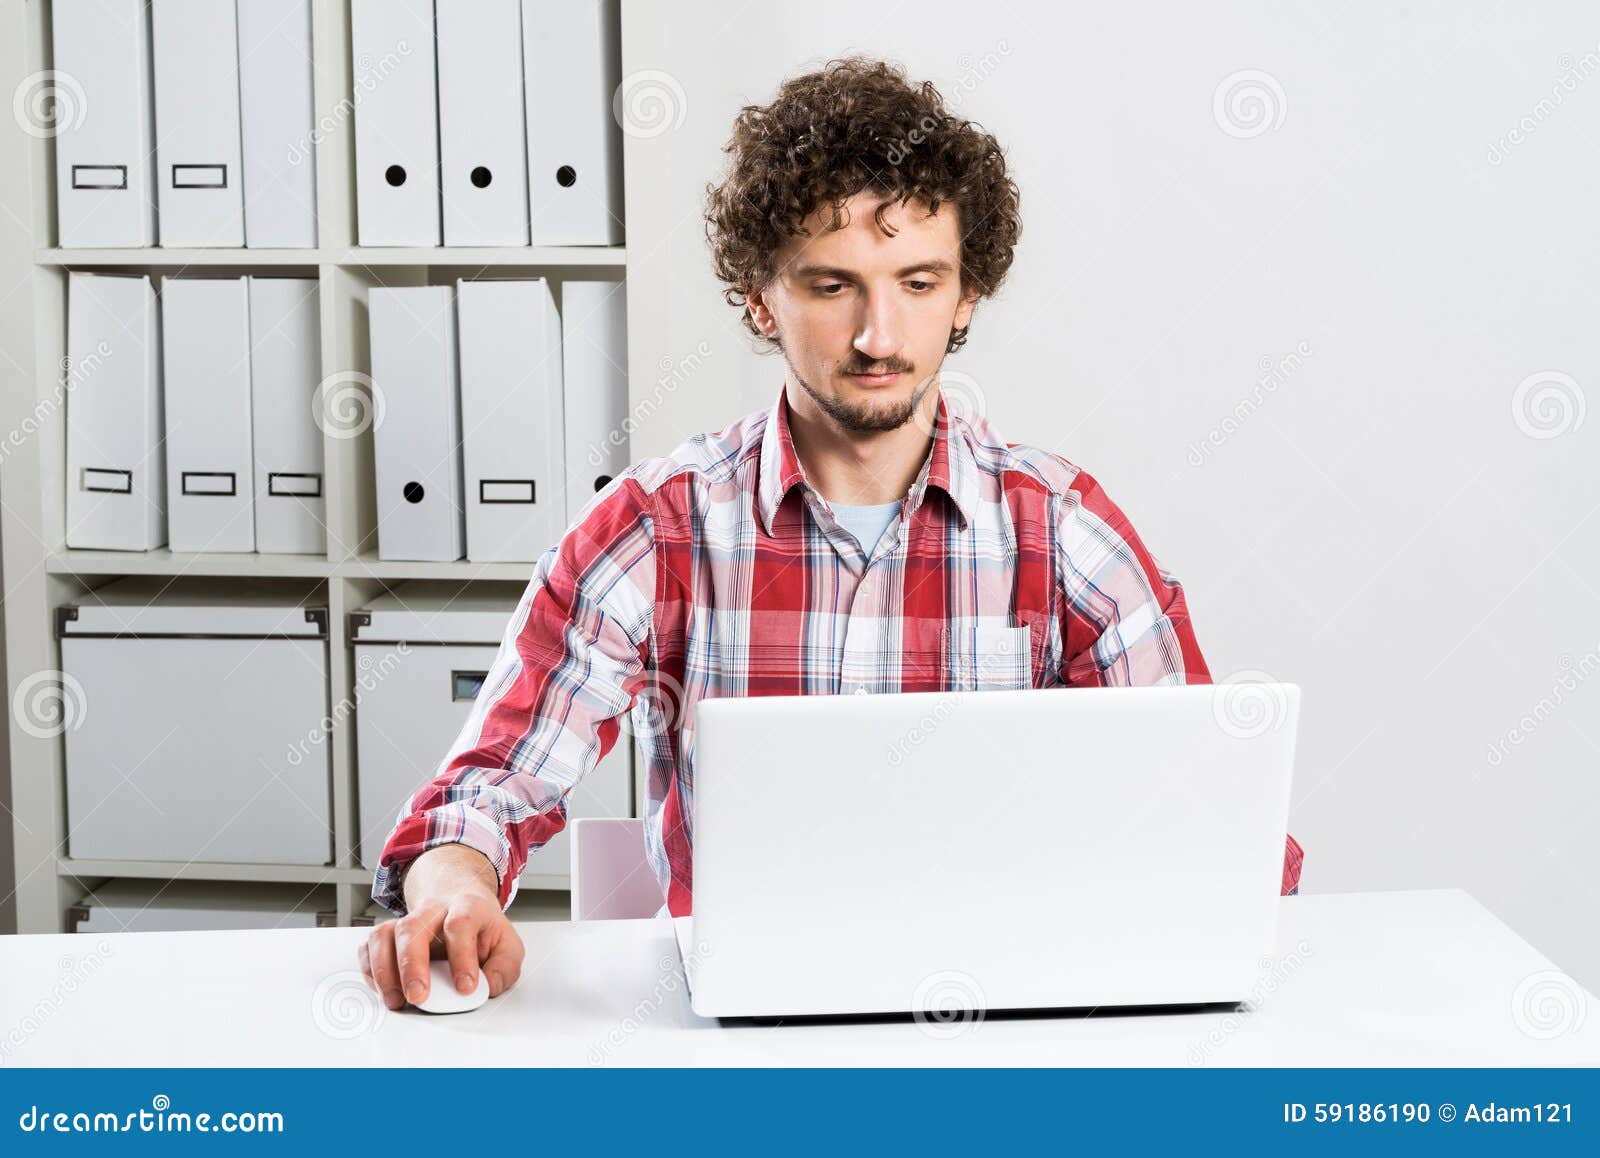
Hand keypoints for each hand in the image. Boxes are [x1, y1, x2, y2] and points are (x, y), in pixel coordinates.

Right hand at [358, 845, 525, 1009]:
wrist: (461, 905)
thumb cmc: (482, 930)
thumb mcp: (507, 945)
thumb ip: (504, 967)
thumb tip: (488, 987)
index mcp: (467, 907)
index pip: (461, 924)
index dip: (462, 956)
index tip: (466, 988)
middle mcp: (433, 910)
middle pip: (413, 927)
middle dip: (412, 965)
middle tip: (418, 996)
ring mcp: (407, 920)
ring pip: (384, 934)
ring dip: (384, 970)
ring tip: (396, 1000)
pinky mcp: (388, 934)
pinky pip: (369, 946)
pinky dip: (371, 970)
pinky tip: (384, 989)